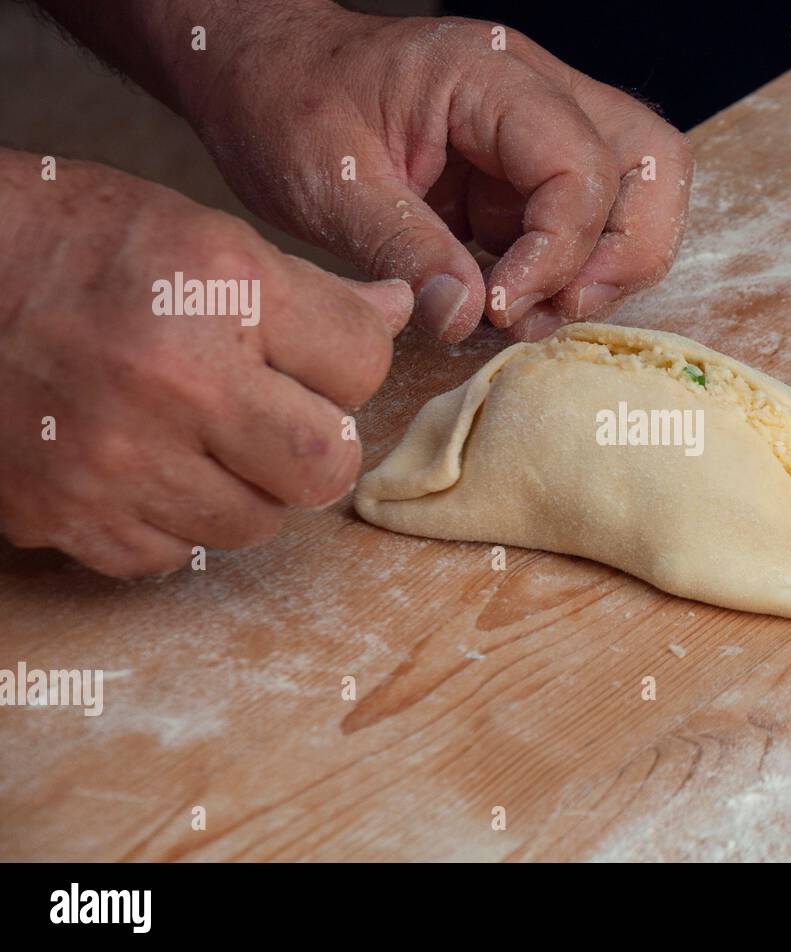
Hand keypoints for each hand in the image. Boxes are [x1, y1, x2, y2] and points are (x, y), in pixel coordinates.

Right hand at [0, 152, 411, 575]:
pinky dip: (171, 519)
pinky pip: (172, 553)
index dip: (351, 365)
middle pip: (327, 466)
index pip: (363, 364)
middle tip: (276, 417)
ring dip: (246, 487)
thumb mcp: (196, 232)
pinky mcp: (67, 516)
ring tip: (200, 437)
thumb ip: (308, 289)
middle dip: (317, 445)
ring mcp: (116, 459)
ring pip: (255, 523)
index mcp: (217, 288)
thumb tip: (399, 311)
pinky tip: (141, 465)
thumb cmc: (65, 241)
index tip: (319, 360)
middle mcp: (174, 379)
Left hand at [188, 7, 693, 341]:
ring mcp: (541, 134)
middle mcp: (538, 94)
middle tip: (550, 310)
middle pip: (653, 166)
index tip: (497, 307)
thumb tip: (466, 317)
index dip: (558, 252)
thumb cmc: (287, 101)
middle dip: (622, 256)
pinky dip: (569, 272)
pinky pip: (589, 223)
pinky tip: (510, 301)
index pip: (581, 166)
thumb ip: (403, 247)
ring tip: (524, 313)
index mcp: (490, 76)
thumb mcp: (329, 180)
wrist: (263, 76)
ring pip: (640, 195)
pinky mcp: (527, 174)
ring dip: (604, 269)